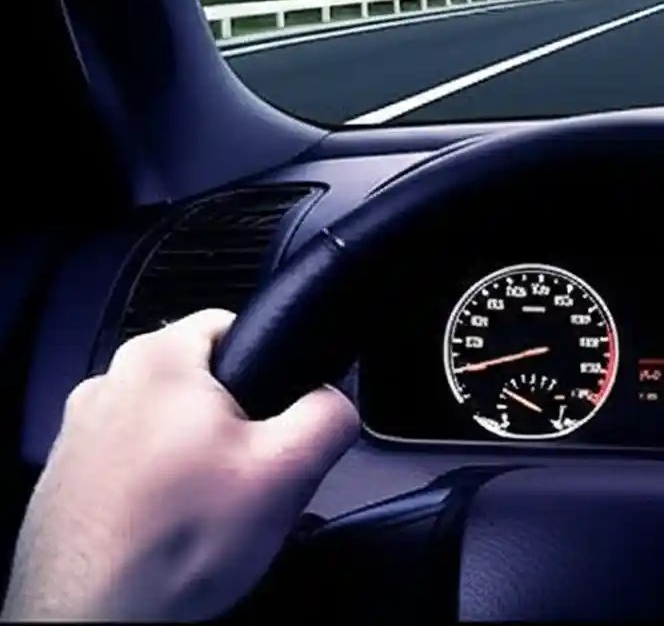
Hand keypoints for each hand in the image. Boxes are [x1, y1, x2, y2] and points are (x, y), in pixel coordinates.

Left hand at [1, 309, 359, 620]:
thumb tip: (336, 403)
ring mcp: (79, 435)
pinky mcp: (68, 480)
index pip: (236, 326)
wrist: (93, 622)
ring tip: (208, 516)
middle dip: (235, 429)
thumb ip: (329, 416)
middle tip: (248, 481)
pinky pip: (136, 469)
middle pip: (205, 386)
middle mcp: (106, 386)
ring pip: (170, 431)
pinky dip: (159, 494)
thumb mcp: (288, 472)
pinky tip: (173, 532)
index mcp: (157, 359)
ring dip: (195, 465)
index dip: (274, 373)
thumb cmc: (170, 549)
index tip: (277, 422)